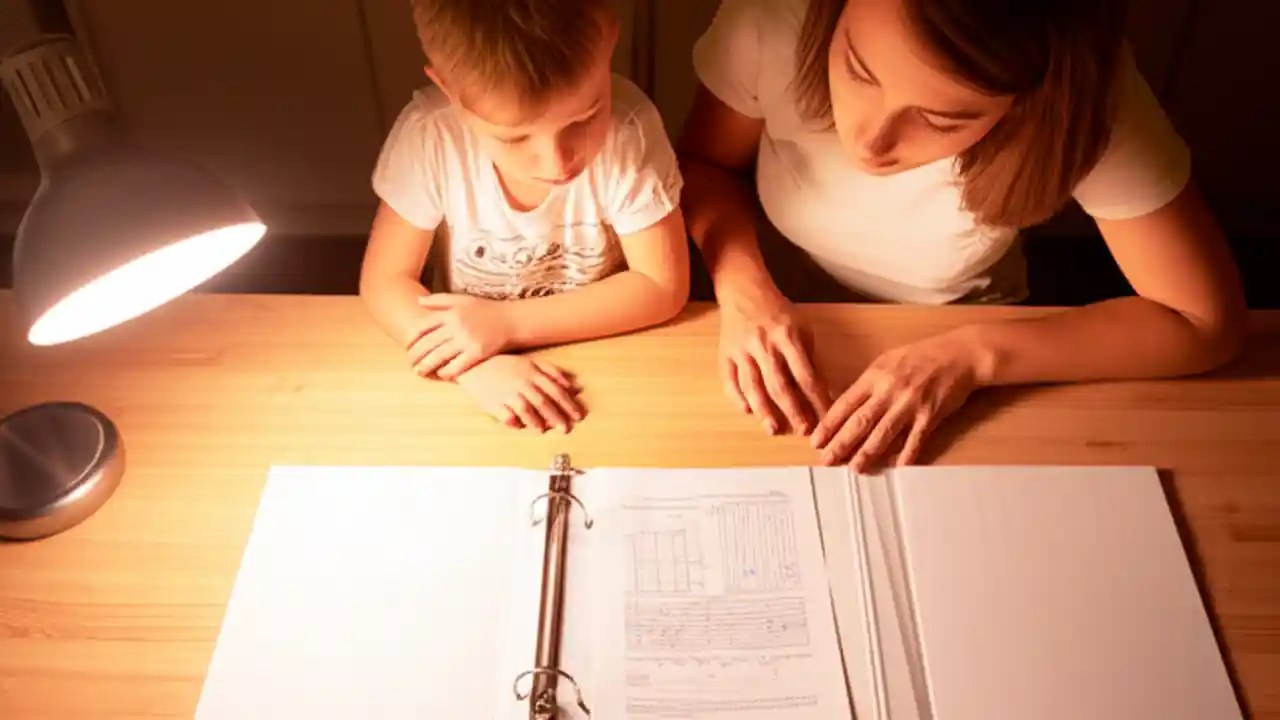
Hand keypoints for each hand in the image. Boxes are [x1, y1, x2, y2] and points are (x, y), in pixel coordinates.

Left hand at [407, 294, 513, 378]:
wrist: (511, 320)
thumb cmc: (486, 310)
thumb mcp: (462, 300)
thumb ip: (439, 300)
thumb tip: (418, 301)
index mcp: (450, 313)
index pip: (423, 327)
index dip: (412, 339)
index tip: (407, 347)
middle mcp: (456, 326)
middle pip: (428, 344)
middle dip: (416, 356)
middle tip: (410, 363)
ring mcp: (466, 340)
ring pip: (438, 357)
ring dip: (426, 366)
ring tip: (419, 372)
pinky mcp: (477, 353)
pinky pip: (456, 366)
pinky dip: (446, 372)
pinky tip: (441, 374)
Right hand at [456, 355, 585, 432]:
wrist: (474, 364)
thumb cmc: (505, 364)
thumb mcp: (530, 362)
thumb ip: (552, 372)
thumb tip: (573, 385)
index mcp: (532, 373)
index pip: (555, 391)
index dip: (568, 404)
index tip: (578, 416)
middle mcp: (521, 383)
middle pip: (543, 402)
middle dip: (556, 416)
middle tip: (566, 429)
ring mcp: (506, 393)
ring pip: (525, 408)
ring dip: (535, 420)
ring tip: (543, 429)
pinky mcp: (492, 403)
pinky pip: (505, 415)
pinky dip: (513, 421)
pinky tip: (519, 426)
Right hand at [719, 292, 829, 434]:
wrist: (743, 292)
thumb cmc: (778, 312)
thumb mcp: (802, 327)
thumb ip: (809, 357)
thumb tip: (820, 389)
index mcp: (787, 337)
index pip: (806, 375)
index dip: (817, 398)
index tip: (827, 417)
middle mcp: (764, 345)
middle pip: (779, 384)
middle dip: (793, 410)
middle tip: (803, 430)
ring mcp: (742, 350)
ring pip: (753, 385)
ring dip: (763, 410)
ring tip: (773, 429)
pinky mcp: (726, 354)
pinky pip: (730, 379)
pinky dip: (737, 396)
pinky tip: (746, 410)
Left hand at [812, 331, 987, 470]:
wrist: (959, 354)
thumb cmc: (921, 356)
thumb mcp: (888, 361)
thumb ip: (869, 383)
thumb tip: (847, 406)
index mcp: (875, 376)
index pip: (845, 404)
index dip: (829, 424)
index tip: (816, 441)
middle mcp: (890, 391)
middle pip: (860, 422)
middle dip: (841, 444)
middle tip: (826, 461)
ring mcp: (910, 404)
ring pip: (883, 433)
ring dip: (867, 453)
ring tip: (854, 468)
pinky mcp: (930, 415)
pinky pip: (915, 439)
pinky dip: (906, 455)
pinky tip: (896, 467)